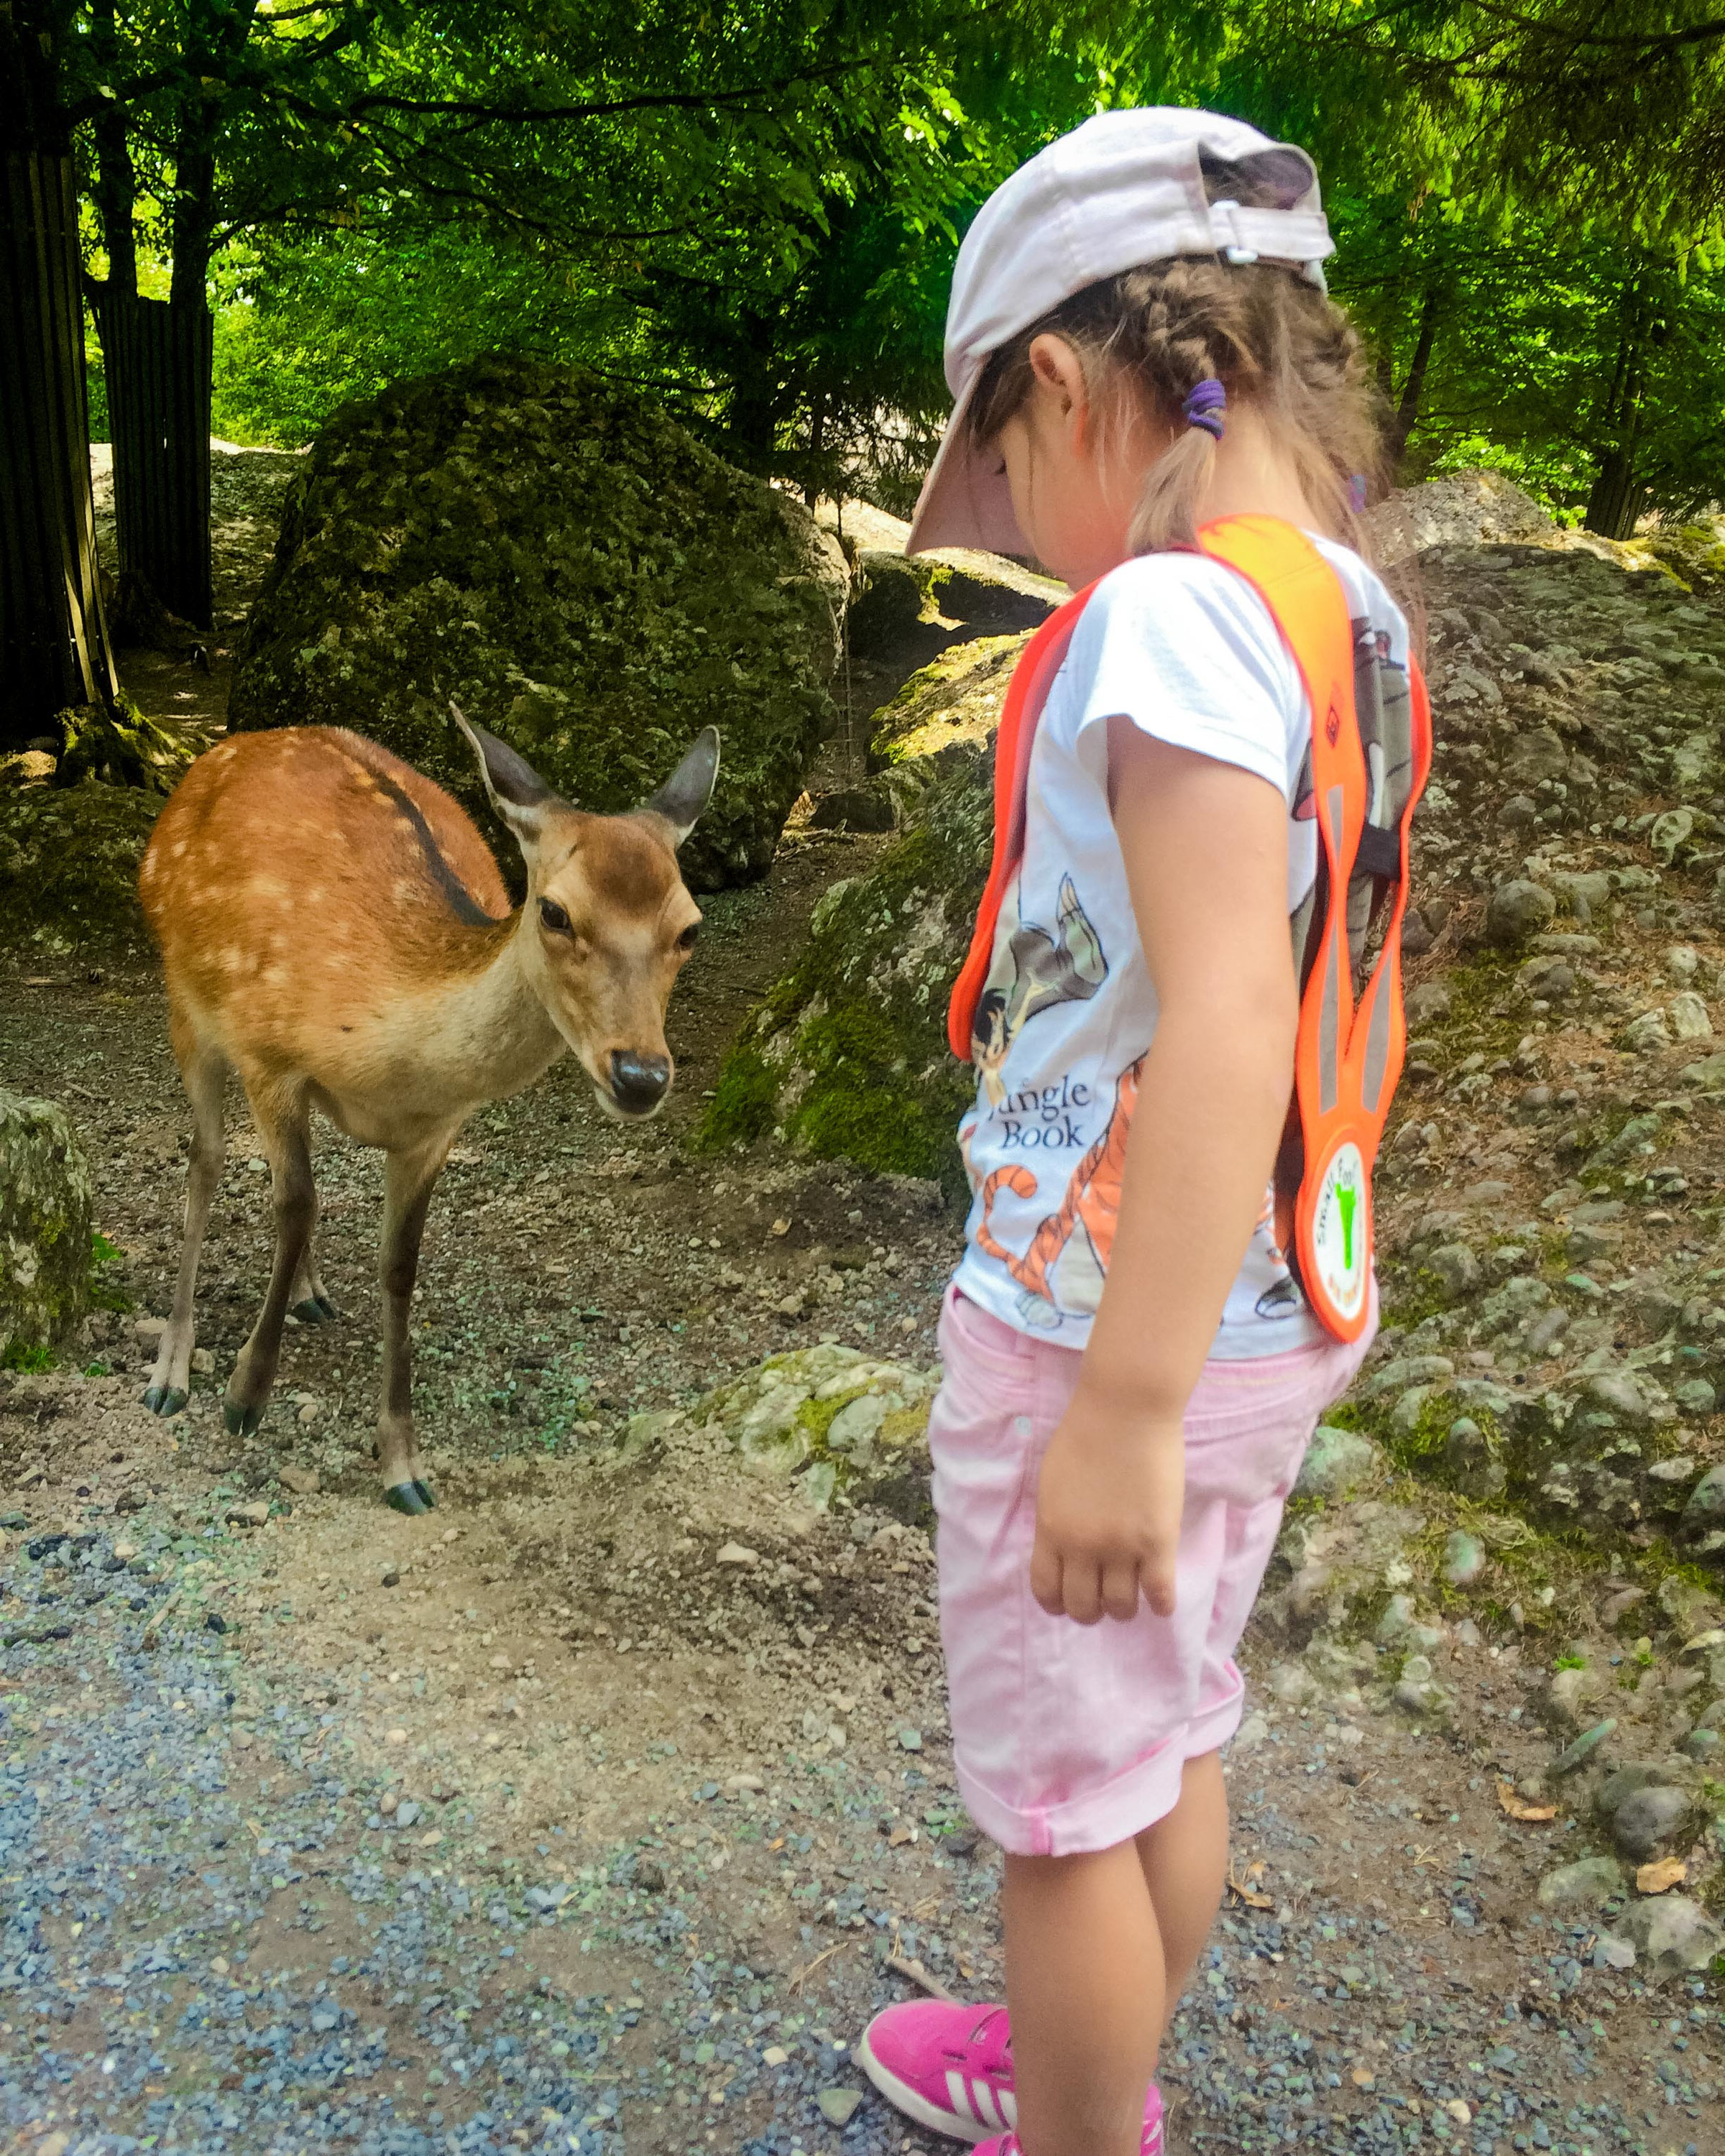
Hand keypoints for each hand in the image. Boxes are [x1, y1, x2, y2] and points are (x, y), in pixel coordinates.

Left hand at [1029, 1384, 1183, 1623]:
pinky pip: (1159, 1592)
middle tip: (1101, 1603)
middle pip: (1083, 1606)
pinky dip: (1160, 1605)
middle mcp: (1082, 1546)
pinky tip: (1161, 1602)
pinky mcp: (1158, 1541)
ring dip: (1124, 1609)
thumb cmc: (1085, 1434)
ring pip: (1120, 1606)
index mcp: (1051, 1530)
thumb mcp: (1051, 1482)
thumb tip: (1061, 1549)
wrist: (1125, 1409)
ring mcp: (1121, 1547)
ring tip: (1131, 1600)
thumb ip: (1055, 1519)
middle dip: (1091, 1612)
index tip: (1066, 1604)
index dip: (1056, 1604)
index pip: (1046, 1589)